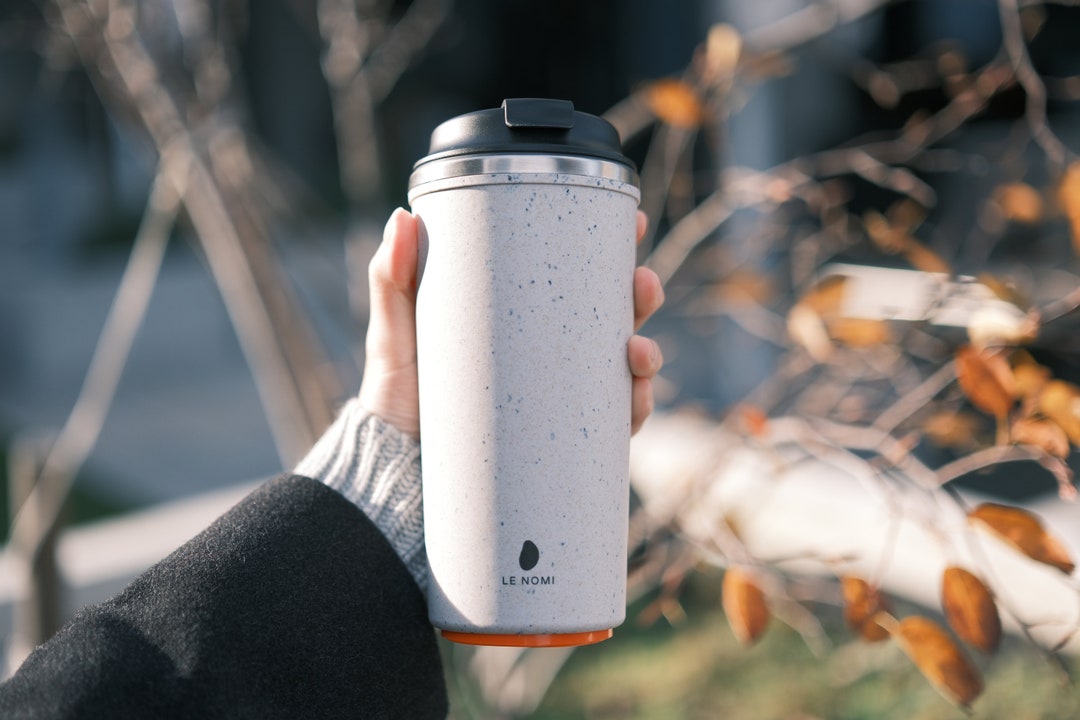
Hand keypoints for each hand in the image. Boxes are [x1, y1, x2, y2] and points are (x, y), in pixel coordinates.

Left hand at [358, 207, 664, 438]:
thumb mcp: (396, 331)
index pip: (577, 276)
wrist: (396, 467)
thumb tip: (402, 217)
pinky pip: (614, 425)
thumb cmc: (396, 394)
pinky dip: (636, 409)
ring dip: (649, 353)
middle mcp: (551, 355)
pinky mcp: (563, 439)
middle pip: (615, 316)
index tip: (633, 223)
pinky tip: (635, 397)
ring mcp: (561, 397)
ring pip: (626, 369)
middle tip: (640, 283)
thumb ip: (393, 278)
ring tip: (637, 348)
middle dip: (642, 295)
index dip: (613, 249)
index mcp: (523, 318)